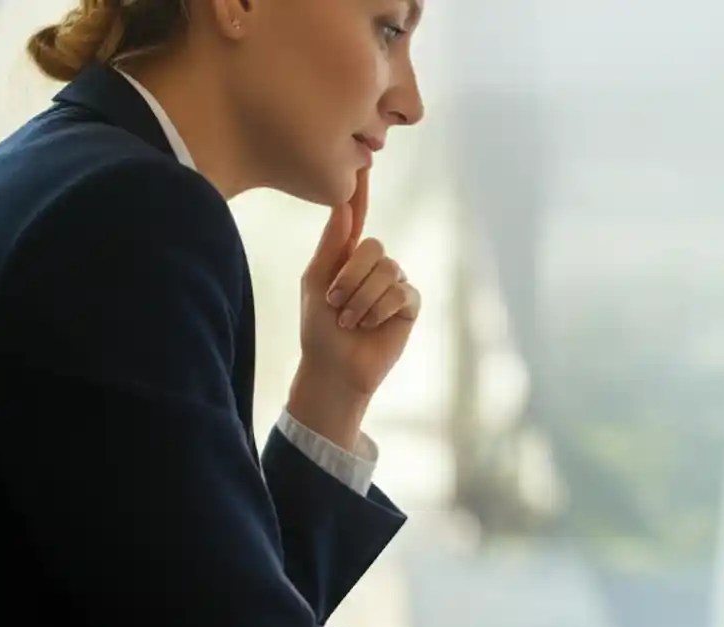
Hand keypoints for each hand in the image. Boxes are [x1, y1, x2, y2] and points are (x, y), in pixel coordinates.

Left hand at [290, 168, 420, 445]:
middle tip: (336, 304)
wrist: (333, 367)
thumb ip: (331, 246)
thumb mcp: (315, 282)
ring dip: (362, 300)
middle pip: (373, 248)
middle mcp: (374, 265)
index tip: (365, 161)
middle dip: (350, 278)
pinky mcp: (409, 305)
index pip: (357, 216)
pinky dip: (380, 310)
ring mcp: (394, 283)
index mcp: (348, 255)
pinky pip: (401, 293)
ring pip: (386, 272)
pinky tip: (370, 325)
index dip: (361, 191)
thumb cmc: (318, 328)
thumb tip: (345, 208)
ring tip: (350, 321)